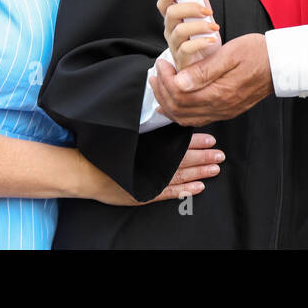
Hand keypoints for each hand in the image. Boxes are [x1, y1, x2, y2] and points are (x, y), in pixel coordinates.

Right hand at [91, 133, 222, 205]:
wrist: (87, 171)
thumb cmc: (105, 150)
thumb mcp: (127, 135)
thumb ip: (145, 130)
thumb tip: (162, 115)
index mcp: (150, 147)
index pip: (178, 144)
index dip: (195, 142)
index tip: (210, 138)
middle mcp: (154, 163)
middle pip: (185, 159)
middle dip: (204, 156)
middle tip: (220, 154)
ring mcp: (152, 180)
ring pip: (182, 175)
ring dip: (200, 172)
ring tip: (215, 169)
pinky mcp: (147, 193)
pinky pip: (171, 192)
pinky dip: (186, 190)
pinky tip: (199, 188)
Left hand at [148, 33, 272, 126]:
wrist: (280, 64)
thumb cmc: (257, 53)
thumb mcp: (229, 54)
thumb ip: (204, 70)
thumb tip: (179, 81)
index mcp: (219, 93)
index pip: (179, 94)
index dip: (165, 80)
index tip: (162, 64)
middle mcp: (219, 107)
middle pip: (178, 109)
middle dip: (161, 92)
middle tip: (155, 74)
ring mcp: (223, 111)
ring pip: (185, 118)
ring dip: (168, 103)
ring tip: (159, 86)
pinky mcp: (225, 110)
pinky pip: (197, 118)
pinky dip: (180, 111)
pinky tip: (174, 101)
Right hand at [157, 0, 220, 69]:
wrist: (210, 68)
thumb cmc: (205, 43)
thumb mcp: (205, 21)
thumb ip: (201, 5)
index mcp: (174, 20)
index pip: (164, 4)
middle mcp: (170, 31)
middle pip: (171, 14)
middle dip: (190, 8)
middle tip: (206, 11)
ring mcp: (174, 46)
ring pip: (179, 30)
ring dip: (199, 26)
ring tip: (213, 28)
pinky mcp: (181, 60)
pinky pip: (186, 48)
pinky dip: (200, 42)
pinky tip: (211, 40)